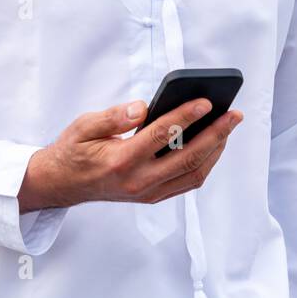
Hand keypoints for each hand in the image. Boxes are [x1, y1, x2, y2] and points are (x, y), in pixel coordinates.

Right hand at [17, 98, 242, 212]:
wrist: (62, 184)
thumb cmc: (74, 150)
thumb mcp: (83, 126)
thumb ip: (113, 116)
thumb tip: (142, 107)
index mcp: (121, 161)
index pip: (162, 135)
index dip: (186, 116)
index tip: (206, 101)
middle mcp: (138, 181)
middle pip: (188, 157)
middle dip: (216, 134)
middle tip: (234, 114)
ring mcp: (148, 193)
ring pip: (193, 173)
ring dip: (215, 149)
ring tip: (228, 126)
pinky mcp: (152, 196)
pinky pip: (187, 182)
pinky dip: (205, 163)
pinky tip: (212, 144)